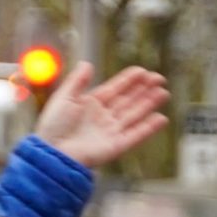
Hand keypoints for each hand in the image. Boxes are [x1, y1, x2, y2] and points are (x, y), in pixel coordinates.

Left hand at [32, 63, 170, 168]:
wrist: (52, 153)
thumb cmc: (53, 126)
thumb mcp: (64, 97)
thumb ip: (77, 80)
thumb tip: (87, 64)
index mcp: (91, 104)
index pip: (115, 89)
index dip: (129, 80)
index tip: (143, 71)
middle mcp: (103, 117)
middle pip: (128, 101)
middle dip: (144, 90)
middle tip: (159, 79)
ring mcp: (110, 132)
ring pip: (134, 115)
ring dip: (149, 104)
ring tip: (164, 93)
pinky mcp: (115, 147)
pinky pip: (135, 136)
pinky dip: (148, 128)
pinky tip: (161, 118)